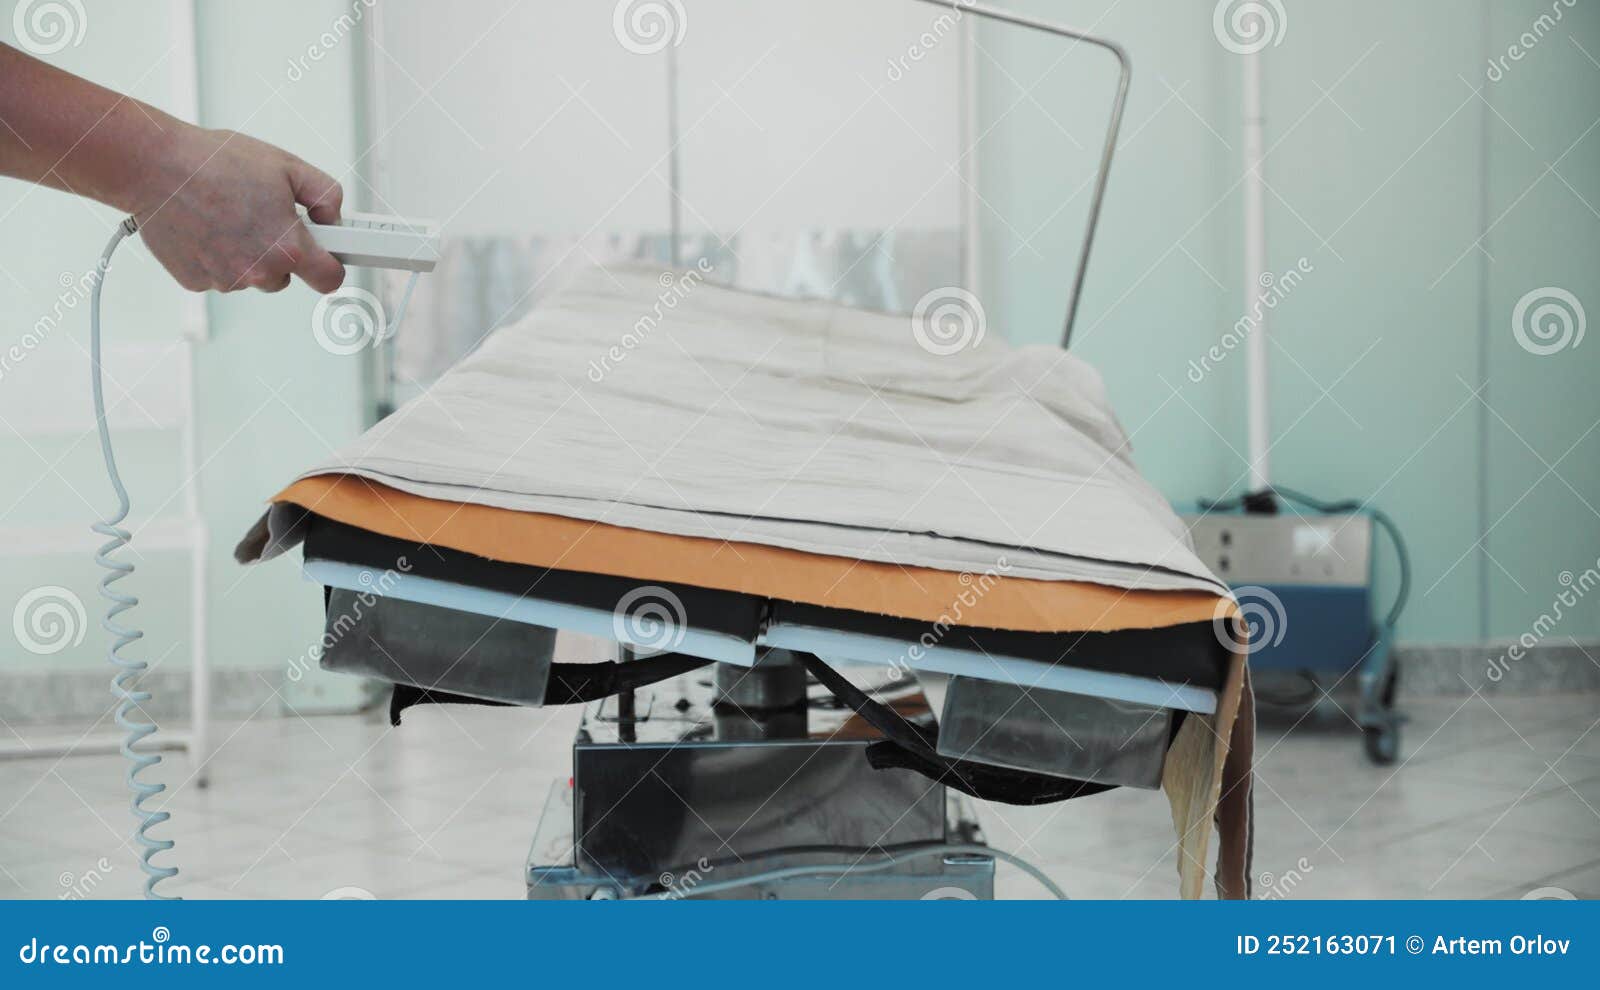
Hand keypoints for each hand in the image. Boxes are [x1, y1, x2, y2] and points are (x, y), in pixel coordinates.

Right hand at [131, 125, 346, 293]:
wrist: (154, 166)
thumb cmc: (214, 162)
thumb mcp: (288, 166)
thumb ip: (325, 195)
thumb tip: (333, 218)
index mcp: (288, 248)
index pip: (329, 279)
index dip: (331, 265)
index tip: (326, 255)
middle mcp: (259, 272)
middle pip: (287, 275)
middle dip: (281, 250)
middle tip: (261, 215)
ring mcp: (226, 280)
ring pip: (252, 275)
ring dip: (247, 253)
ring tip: (227, 214)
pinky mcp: (196, 281)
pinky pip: (219, 273)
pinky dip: (216, 255)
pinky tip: (206, 225)